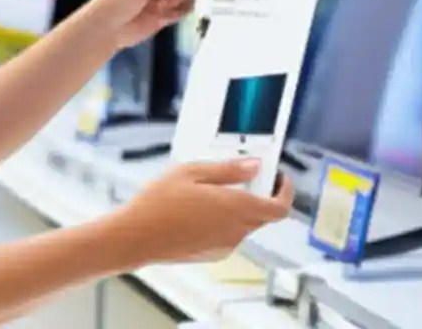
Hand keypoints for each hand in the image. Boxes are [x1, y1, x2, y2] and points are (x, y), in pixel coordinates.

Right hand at [98, 160, 293, 267]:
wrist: (136, 237)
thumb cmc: (158, 203)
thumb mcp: (191, 173)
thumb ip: (228, 170)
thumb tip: (254, 167)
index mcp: (236, 207)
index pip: (279, 207)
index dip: (285, 192)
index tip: (279, 178)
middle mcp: (236, 230)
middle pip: (264, 215)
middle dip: (260, 196)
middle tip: (241, 178)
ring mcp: (225, 245)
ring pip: (245, 224)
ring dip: (239, 208)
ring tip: (209, 193)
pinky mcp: (213, 253)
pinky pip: (229, 235)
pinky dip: (225, 221)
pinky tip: (198, 211)